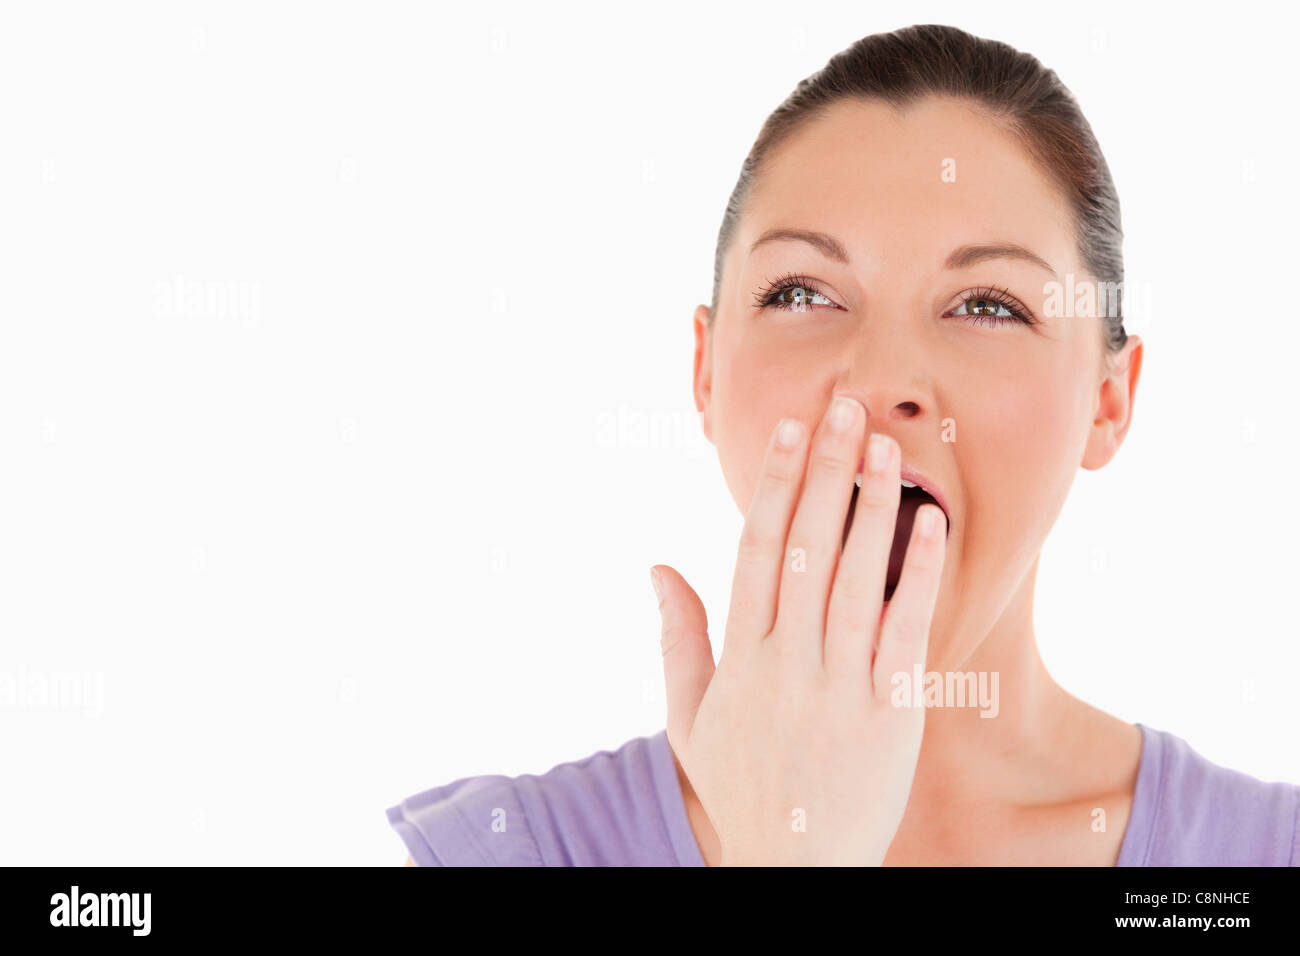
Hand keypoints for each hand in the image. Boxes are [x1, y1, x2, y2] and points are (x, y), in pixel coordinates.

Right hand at [652, 395, 946, 865]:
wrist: (794, 868)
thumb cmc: (742, 786)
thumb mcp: (691, 717)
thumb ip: (678, 638)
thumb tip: (658, 566)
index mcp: (739, 658)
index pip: (758, 551)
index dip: (775, 486)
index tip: (791, 431)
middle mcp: (786, 663)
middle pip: (808, 550)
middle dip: (828, 473)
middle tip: (847, 409)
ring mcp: (839, 687)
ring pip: (857, 580)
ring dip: (873, 509)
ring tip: (888, 448)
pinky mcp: (889, 714)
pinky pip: (905, 632)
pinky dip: (919, 575)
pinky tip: (931, 525)